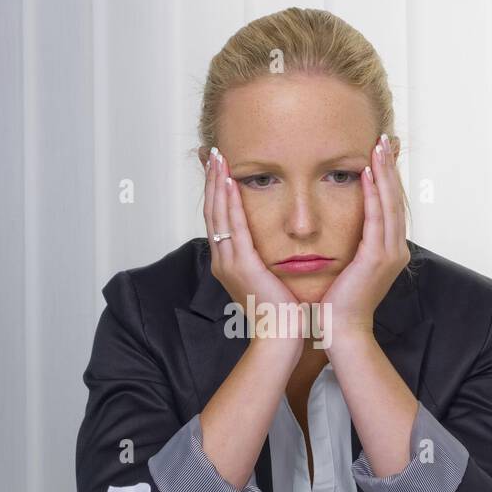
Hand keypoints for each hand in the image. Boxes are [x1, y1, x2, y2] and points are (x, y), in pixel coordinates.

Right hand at [203, 149, 304, 355]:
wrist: (280, 338)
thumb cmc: (281, 314)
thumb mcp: (269, 281)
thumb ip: (265, 263)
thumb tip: (271, 249)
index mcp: (228, 263)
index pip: (219, 220)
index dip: (216, 193)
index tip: (218, 169)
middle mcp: (223, 260)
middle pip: (212, 212)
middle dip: (211, 181)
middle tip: (212, 154)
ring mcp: (229, 263)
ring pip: (218, 215)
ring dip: (216, 184)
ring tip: (217, 158)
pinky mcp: (242, 265)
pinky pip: (233, 227)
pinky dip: (229, 203)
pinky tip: (228, 182)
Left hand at [320, 134, 409, 346]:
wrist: (341, 331)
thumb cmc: (338, 304)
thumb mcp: (348, 268)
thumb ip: (350, 247)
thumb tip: (340, 229)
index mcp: (388, 251)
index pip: (389, 206)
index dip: (387, 178)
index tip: (381, 153)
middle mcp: (395, 250)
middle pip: (395, 199)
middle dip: (390, 168)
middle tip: (386, 139)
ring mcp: (390, 254)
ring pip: (390, 204)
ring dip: (385, 173)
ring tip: (380, 147)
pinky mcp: (377, 259)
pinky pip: (376, 219)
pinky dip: (374, 194)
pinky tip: (368, 174)